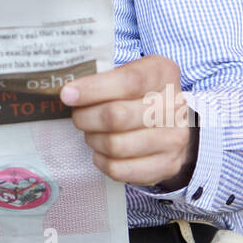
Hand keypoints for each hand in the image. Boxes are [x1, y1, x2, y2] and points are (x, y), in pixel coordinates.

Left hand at [60, 53, 197, 188]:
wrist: (171, 123)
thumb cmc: (138, 94)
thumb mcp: (127, 74)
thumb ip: (102, 77)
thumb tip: (68, 93)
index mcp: (163, 73)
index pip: (128, 81)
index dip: (94, 89)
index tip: (67, 95)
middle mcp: (175, 106)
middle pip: (117, 115)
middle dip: (86, 117)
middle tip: (78, 116)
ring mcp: (174, 138)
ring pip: (116, 145)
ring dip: (93, 139)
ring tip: (91, 133)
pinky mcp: (167, 166)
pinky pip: (120, 169)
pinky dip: (102, 161)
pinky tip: (101, 151)